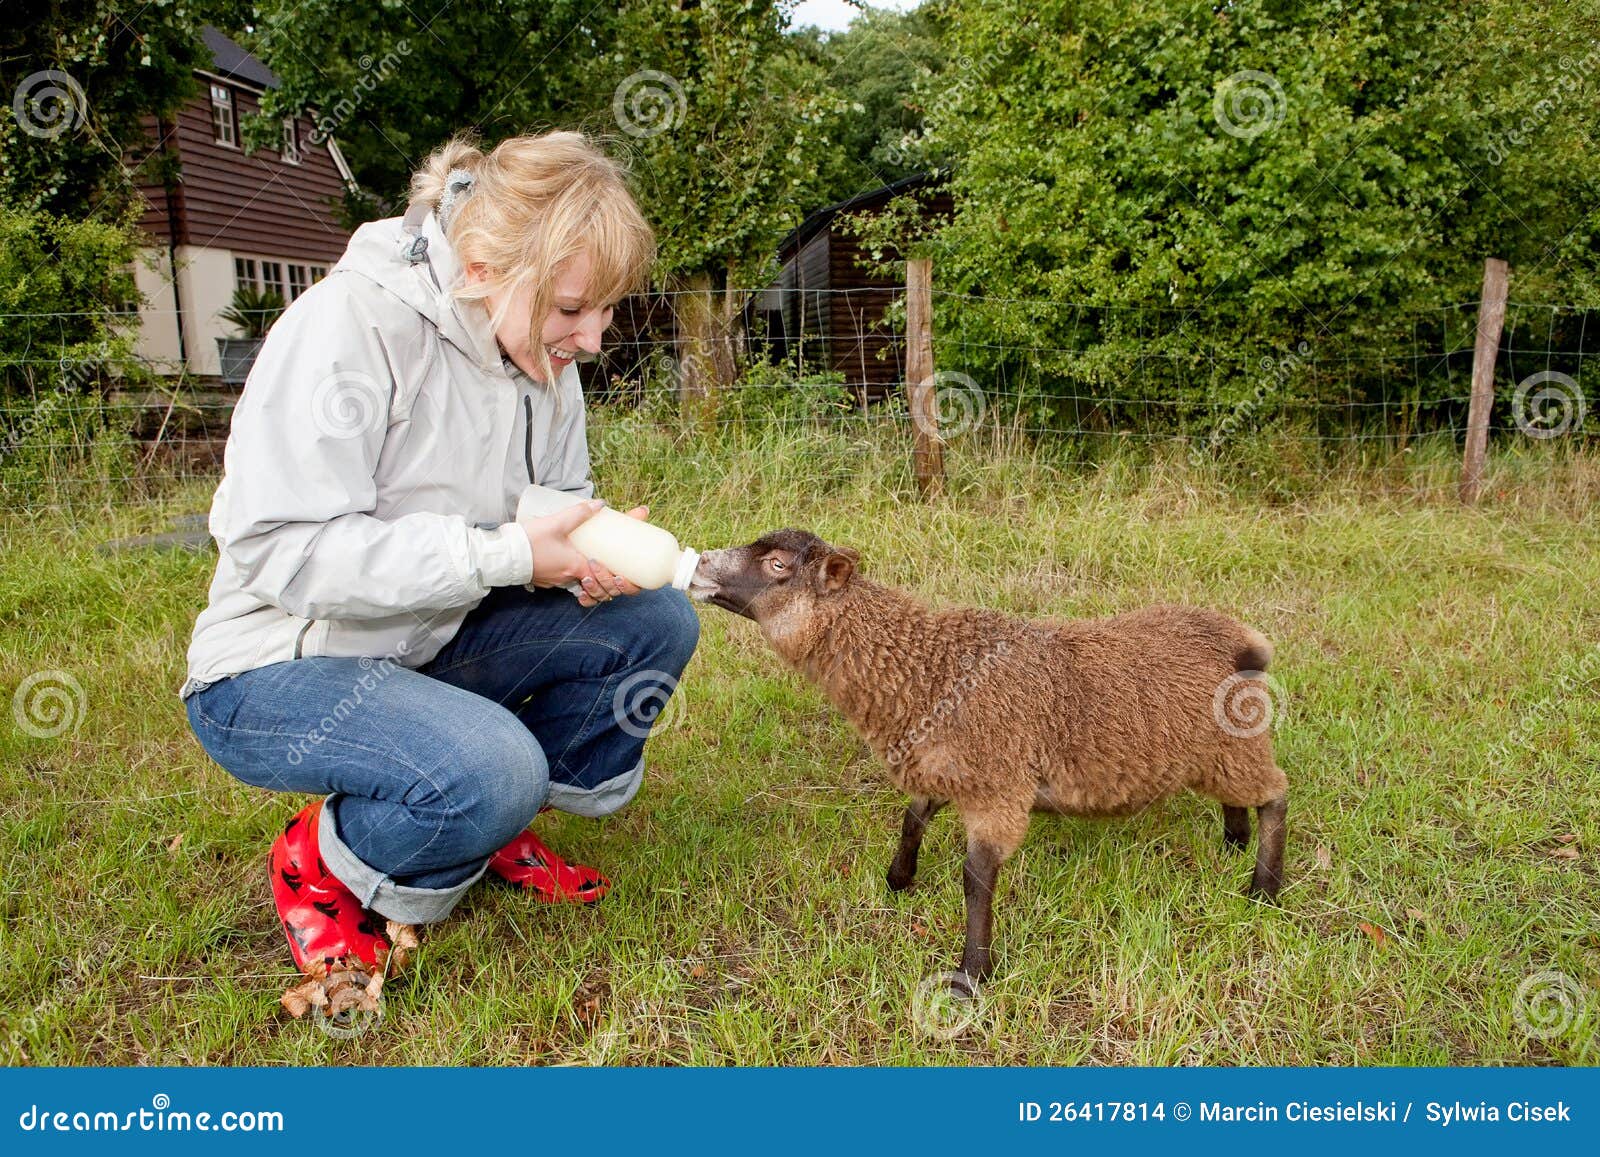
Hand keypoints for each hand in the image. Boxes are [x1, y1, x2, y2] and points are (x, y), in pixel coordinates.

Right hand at [521, 503, 648, 606]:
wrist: (500, 555)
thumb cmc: (528, 541)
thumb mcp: (556, 523)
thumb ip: (579, 513)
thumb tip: (600, 504)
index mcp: (576, 566)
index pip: (606, 576)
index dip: (619, 574)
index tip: (626, 567)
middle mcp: (568, 578)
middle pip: (597, 585)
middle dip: (610, 579)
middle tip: (617, 567)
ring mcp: (557, 582)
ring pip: (582, 586)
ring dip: (593, 580)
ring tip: (598, 565)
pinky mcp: (547, 580)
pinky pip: (568, 583)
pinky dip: (576, 578)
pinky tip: (576, 567)